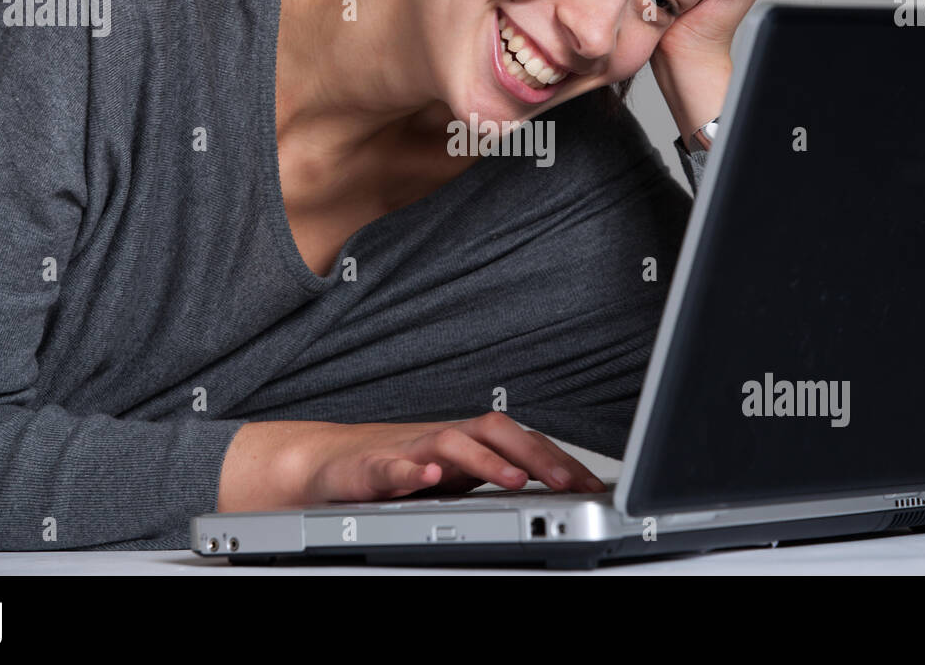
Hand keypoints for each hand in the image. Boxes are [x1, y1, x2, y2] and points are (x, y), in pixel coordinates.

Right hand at [304, 412, 605, 500]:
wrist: (333, 463)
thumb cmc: (401, 470)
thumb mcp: (458, 479)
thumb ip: (497, 479)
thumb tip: (554, 493)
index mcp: (471, 446)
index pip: (522, 442)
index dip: (559, 459)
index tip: (592, 485)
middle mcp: (446, 442)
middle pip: (496, 431)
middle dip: (535, 454)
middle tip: (567, 483)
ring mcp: (411, 452)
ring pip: (452, 444)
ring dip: (485, 461)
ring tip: (514, 481)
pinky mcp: (374, 469)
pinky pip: (394, 468)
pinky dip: (412, 473)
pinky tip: (428, 480)